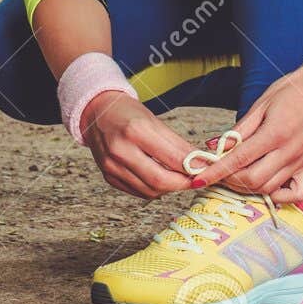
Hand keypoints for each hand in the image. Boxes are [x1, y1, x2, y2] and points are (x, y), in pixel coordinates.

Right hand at [79, 91, 198, 199]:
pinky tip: (157, 177)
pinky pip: (137, 192)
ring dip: (168, 188)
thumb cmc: (127, 112)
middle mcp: (120, 150)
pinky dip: (152, 189)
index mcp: (135, 131)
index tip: (206, 170)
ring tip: (176, 176)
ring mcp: (111, 166)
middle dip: (182, 184)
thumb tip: (199, 163)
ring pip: (150, 191)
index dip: (193, 169)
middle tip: (194, 179)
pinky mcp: (108, 176)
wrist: (96, 111)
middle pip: (160, 181)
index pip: (172, 159)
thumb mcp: (154, 121)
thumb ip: (176, 144)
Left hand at [190, 65, 302, 207]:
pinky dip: (278, 196)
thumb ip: (240, 129)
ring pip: (269, 188)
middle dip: (229, 181)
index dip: (215, 172)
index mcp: (274, 134)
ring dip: (248, 187)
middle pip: (252, 180)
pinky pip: (295, 193)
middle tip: (218, 173)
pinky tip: (267, 185)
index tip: (197, 179)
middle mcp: (289, 153)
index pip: (238, 160)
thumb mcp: (261, 104)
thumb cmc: (294, 89)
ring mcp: (302, 162)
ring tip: (237, 176)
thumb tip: (215, 146)